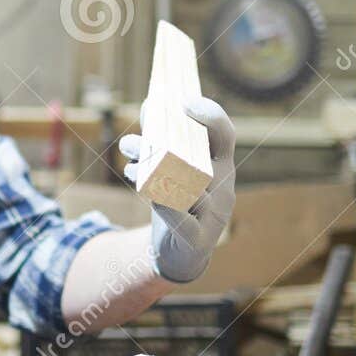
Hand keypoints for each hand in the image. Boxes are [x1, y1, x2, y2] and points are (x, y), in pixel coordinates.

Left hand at [120, 95, 236, 282]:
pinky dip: (163, 203)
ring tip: (131, 152)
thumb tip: (148, 105)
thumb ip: (161, 139)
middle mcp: (224, 188)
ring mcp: (214, 215)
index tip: (184, 100)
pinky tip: (144, 188)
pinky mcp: (197, 239)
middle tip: (141, 132)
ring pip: (188, 186)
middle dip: (167, 140)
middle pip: (200, 158)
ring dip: (154, 166)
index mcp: (222, 167)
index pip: (224, 136)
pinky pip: (181, 219)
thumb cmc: (177, 203)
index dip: (210, 115)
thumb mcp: (171, 171)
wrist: (180, 255)